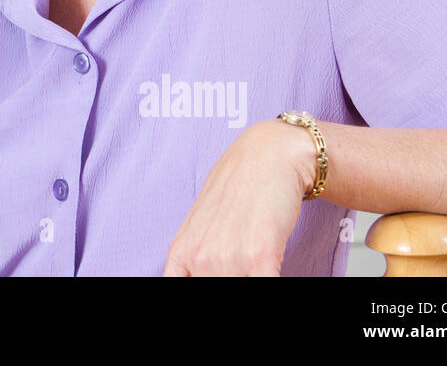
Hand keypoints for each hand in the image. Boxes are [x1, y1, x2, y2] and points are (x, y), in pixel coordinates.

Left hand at [163, 119, 315, 275]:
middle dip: (231, 277)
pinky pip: (263, 285)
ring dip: (250, 276)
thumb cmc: (238, 188)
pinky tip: (270, 267)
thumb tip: (198, 271)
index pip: (176, 287)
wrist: (268, 156)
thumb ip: (197, 254)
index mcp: (182, 252)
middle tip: (243, 265)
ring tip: (258, 264)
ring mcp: (227, 258)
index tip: (208, 274)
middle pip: (212, 287)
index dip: (198, 282)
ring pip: (238, 289)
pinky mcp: (259, 256)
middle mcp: (199, 258)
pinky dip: (269, 279)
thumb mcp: (203, 224)